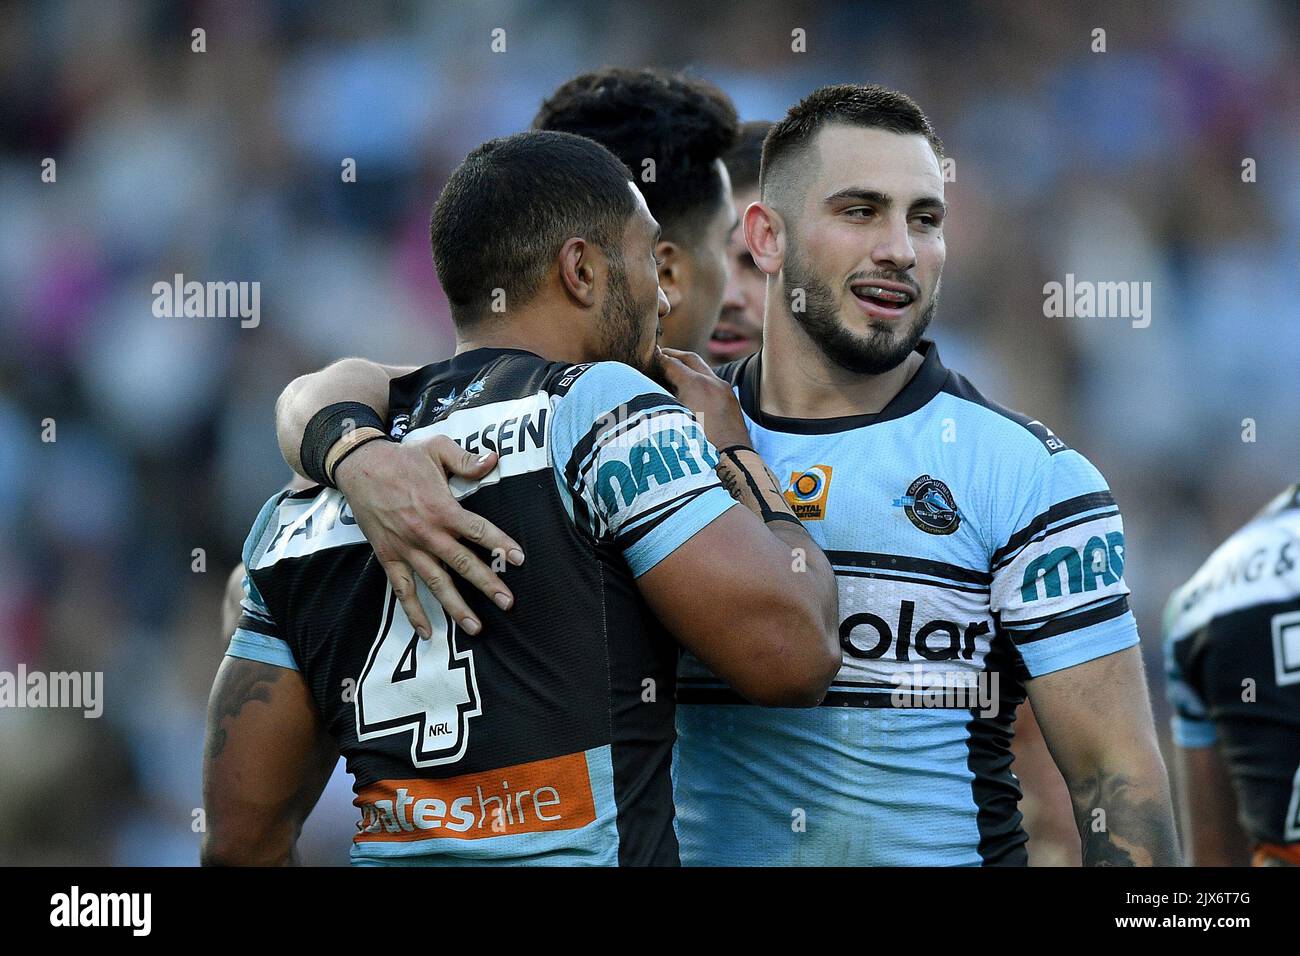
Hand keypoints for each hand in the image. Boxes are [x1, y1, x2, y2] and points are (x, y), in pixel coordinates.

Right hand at [333, 436, 524, 637]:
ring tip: (475, 627)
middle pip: (463, 563)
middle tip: (508, 603)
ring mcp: (407, 549)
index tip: (519, 559)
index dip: (501, 544)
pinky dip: (414, 612)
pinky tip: (427, 632)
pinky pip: (402, 590)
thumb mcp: (437, 449)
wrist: (358, 466)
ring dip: (456, 607)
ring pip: (436, 583)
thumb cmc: (401, 458)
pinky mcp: (389, 557)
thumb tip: (493, 460)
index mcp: (443, 508)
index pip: (479, 531)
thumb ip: (467, 459)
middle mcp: (427, 533)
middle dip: (487, 584)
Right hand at [657, 347, 751, 450]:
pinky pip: (713, 382)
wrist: (731, 463)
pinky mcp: (731, 401)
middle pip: (690, 359)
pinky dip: (700, 379)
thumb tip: (647, 392)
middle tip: (660, 356)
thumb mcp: (672, 423)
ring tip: (673, 373)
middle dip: (674, 355)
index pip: (672, 363)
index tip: (647, 357)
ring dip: (688, 367)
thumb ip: (660, 402)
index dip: (657, 360)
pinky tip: (690, 390)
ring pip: (704, 369)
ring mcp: (725, 391)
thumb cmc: (696, 449)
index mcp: (696, 385)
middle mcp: (713, 382)